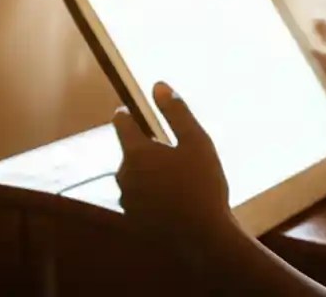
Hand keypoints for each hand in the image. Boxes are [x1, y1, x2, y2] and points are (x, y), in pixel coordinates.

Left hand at [111, 82, 233, 238]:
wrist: (203, 238)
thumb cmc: (203, 185)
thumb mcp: (197, 142)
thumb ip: (176, 113)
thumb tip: (158, 86)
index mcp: (136, 153)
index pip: (121, 122)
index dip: (131, 113)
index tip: (141, 111)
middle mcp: (124, 175)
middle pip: (131, 151)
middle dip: (149, 148)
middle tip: (178, 154)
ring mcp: (127, 200)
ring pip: (136, 176)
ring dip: (151, 173)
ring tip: (181, 180)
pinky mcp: (134, 220)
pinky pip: (140, 197)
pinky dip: (153, 194)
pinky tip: (176, 200)